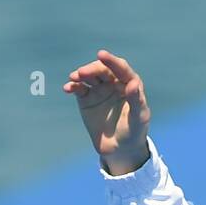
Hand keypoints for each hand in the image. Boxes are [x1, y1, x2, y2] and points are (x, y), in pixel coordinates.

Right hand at [63, 50, 151, 174]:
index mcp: (129, 84)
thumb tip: (132, 83)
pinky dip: (73, 86)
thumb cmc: (134, 132)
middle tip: (82, 73)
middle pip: (102, 70)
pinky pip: (78, 89)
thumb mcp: (138, 118)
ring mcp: (99, 90)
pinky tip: (68, 88)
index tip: (101, 55)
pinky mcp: (86, 99)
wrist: (120, 149)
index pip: (121, 69)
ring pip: (89, 76)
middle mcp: (113, 83)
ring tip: (74, 77)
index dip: (112, 61)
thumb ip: (136, 100)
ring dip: (81, 74)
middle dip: (92, 69)